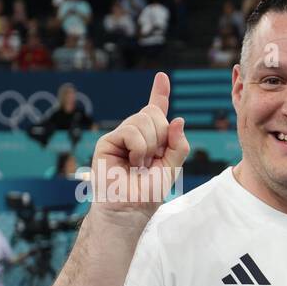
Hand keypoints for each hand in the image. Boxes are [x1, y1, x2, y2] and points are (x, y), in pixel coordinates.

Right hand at [88, 71, 188, 219]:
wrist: (130, 208)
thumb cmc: (148, 191)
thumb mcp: (172, 167)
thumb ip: (178, 145)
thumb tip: (178, 118)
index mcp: (151, 139)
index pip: (155, 111)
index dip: (159, 94)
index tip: (162, 77)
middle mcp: (135, 134)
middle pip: (154, 114)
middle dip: (162, 135)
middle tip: (153, 159)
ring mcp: (120, 136)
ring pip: (144, 119)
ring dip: (150, 145)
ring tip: (141, 164)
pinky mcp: (108, 141)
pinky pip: (131, 130)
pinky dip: (139, 147)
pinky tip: (133, 162)